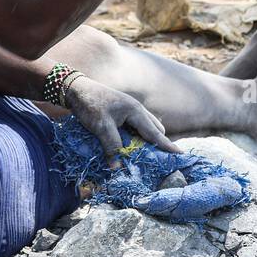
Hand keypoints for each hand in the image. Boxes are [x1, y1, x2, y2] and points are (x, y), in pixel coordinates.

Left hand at [63, 75, 180, 168]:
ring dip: (146, 140)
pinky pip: (137, 126)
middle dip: (157, 144)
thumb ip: (111, 146)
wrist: (76, 89)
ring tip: (143, 155)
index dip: (167, 145)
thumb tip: (117, 167)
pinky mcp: (123, 112)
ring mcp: (130, 110)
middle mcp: (137, 110)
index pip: (155, 132)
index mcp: (135, 111)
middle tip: (157, 160)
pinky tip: (128, 144)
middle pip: (154, 129)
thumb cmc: (90, 105)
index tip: (180, 153)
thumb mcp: (101, 127)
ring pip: (146, 127)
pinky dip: (137, 136)